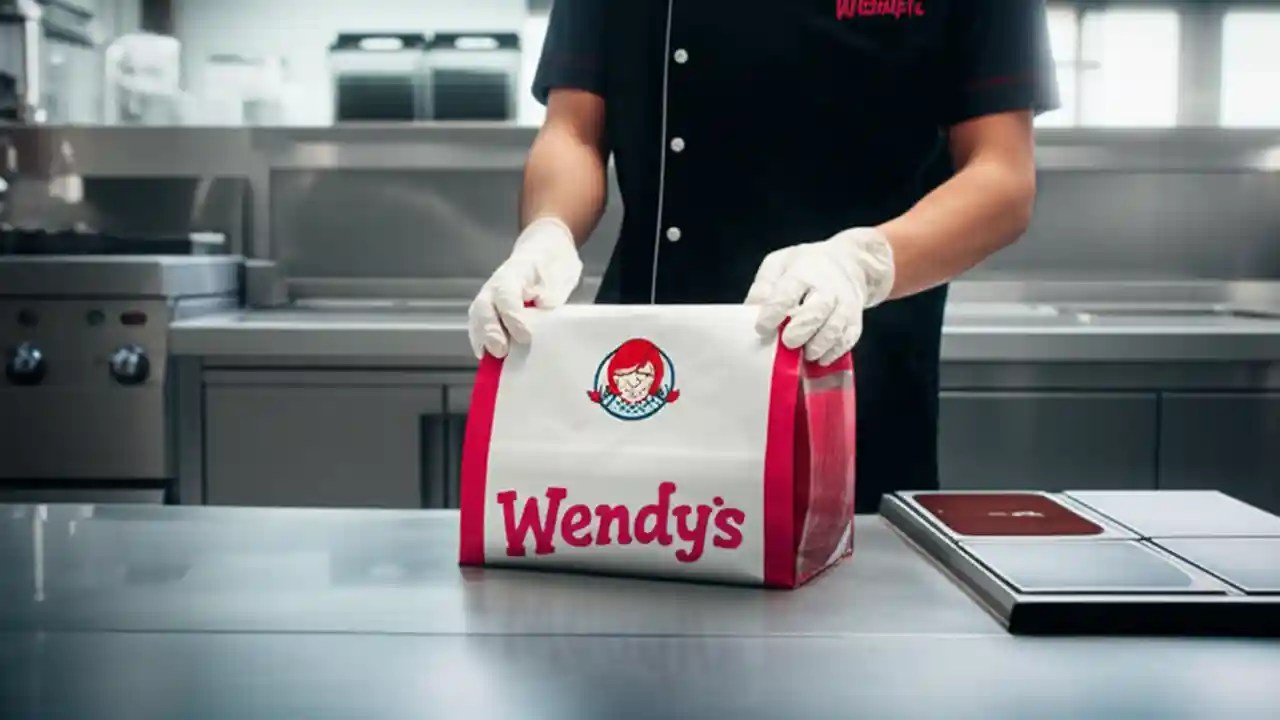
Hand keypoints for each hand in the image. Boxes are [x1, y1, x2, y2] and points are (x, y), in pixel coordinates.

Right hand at [468, 217, 582, 358]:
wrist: (545, 251)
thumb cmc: (552, 264)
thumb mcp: (560, 274)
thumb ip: (550, 296)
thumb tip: (542, 313)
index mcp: (514, 274)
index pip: (506, 295)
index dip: (512, 317)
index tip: (525, 337)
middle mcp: (495, 287)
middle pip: (484, 309)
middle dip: (490, 332)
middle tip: (501, 352)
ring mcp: (490, 299)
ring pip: (478, 319)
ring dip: (483, 340)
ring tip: (491, 360)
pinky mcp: (491, 312)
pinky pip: (480, 327)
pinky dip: (483, 344)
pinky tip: (489, 361)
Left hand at [745, 227, 894, 365]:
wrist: (850, 263)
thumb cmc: (806, 267)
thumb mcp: (779, 264)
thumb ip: (763, 286)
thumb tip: (751, 310)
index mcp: (803, 272)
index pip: (788, 293)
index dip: (773, 313)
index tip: (761, 328)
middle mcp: (827, 288)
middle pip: (816, 312)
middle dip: (800, 330)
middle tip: (787, 342)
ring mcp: (845, 305)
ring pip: (834, 329)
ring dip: (818, 345)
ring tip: (805, 354)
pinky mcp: (855, 321)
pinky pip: (848, 339)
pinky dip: (834, 352)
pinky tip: (820, 358)